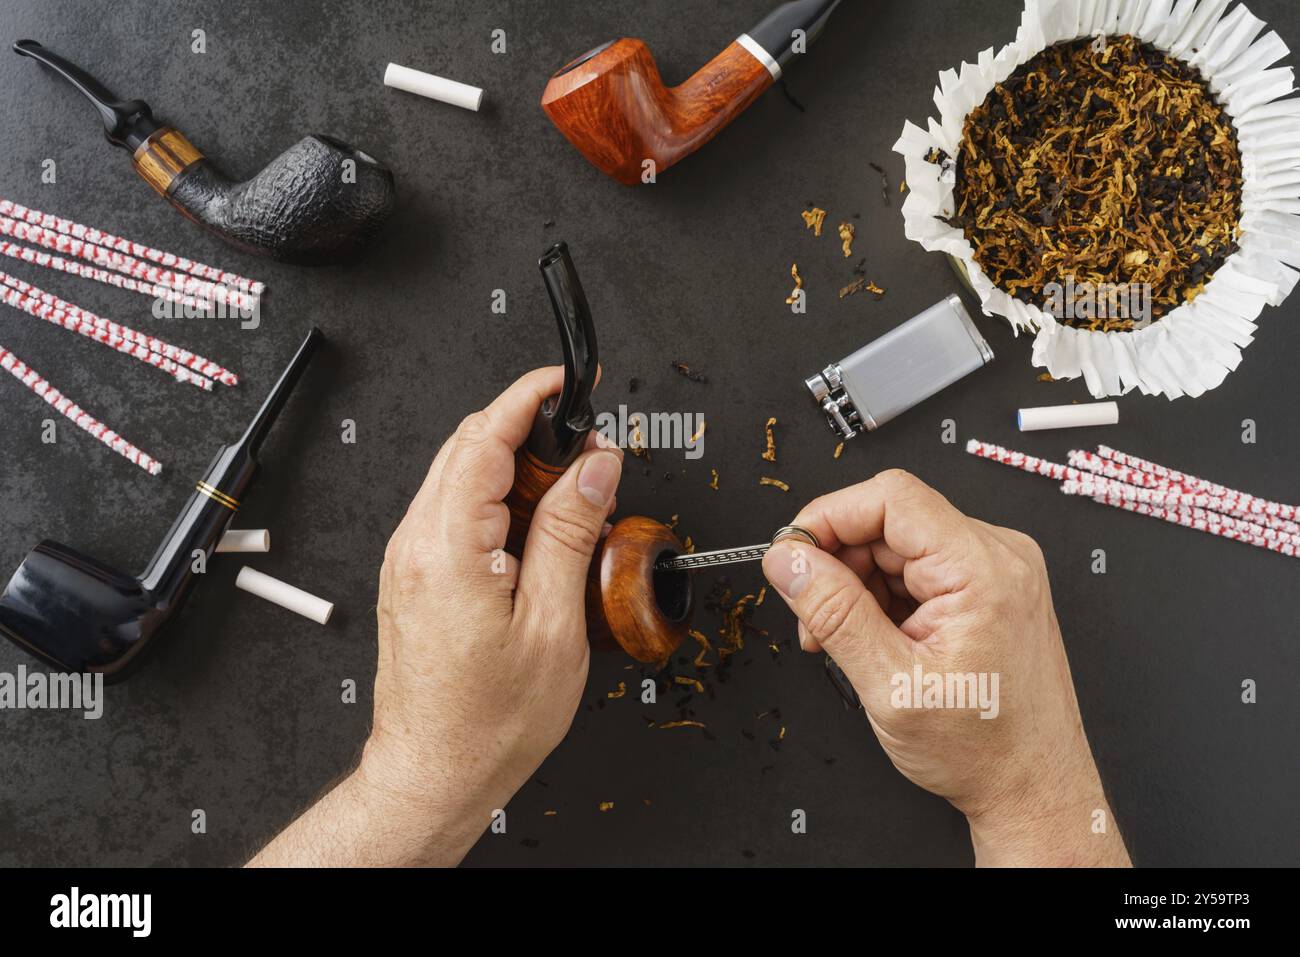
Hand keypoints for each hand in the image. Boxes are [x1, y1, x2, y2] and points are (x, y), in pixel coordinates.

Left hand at [249, 367, 621, 865]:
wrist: (435, 773)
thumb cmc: (486, 721)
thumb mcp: (553, 625)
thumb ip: (570, 532)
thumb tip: (593, 468)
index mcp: (447, 548)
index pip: (484, 437)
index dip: (529, 397)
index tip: (566, 381)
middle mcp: (415, 545)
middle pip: (468, 447)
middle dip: (527, 429)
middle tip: (586, 447)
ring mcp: (408, 560)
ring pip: (460, 477)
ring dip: (515, 467)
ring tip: (570, 495)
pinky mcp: (414, 577)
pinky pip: (454, 512)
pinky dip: (497, 500)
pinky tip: (534, 529)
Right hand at [761, 469, 1128, 866]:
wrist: (1034, 791)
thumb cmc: (984, 751)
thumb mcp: (890, 684)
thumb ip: (833, 613)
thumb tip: (787, 560)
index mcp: (982, 569)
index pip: (890, 498)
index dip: (828, 518)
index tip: (791, 555)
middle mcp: (997, 557)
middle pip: (889, 521)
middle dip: (837, 565)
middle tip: (813, 621)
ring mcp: (995, 571)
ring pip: (897, 546)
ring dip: (855, 586)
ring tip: (841, 643)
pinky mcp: (987, 588)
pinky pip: (917, 569)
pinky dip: (881, 599)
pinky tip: (872, 640)